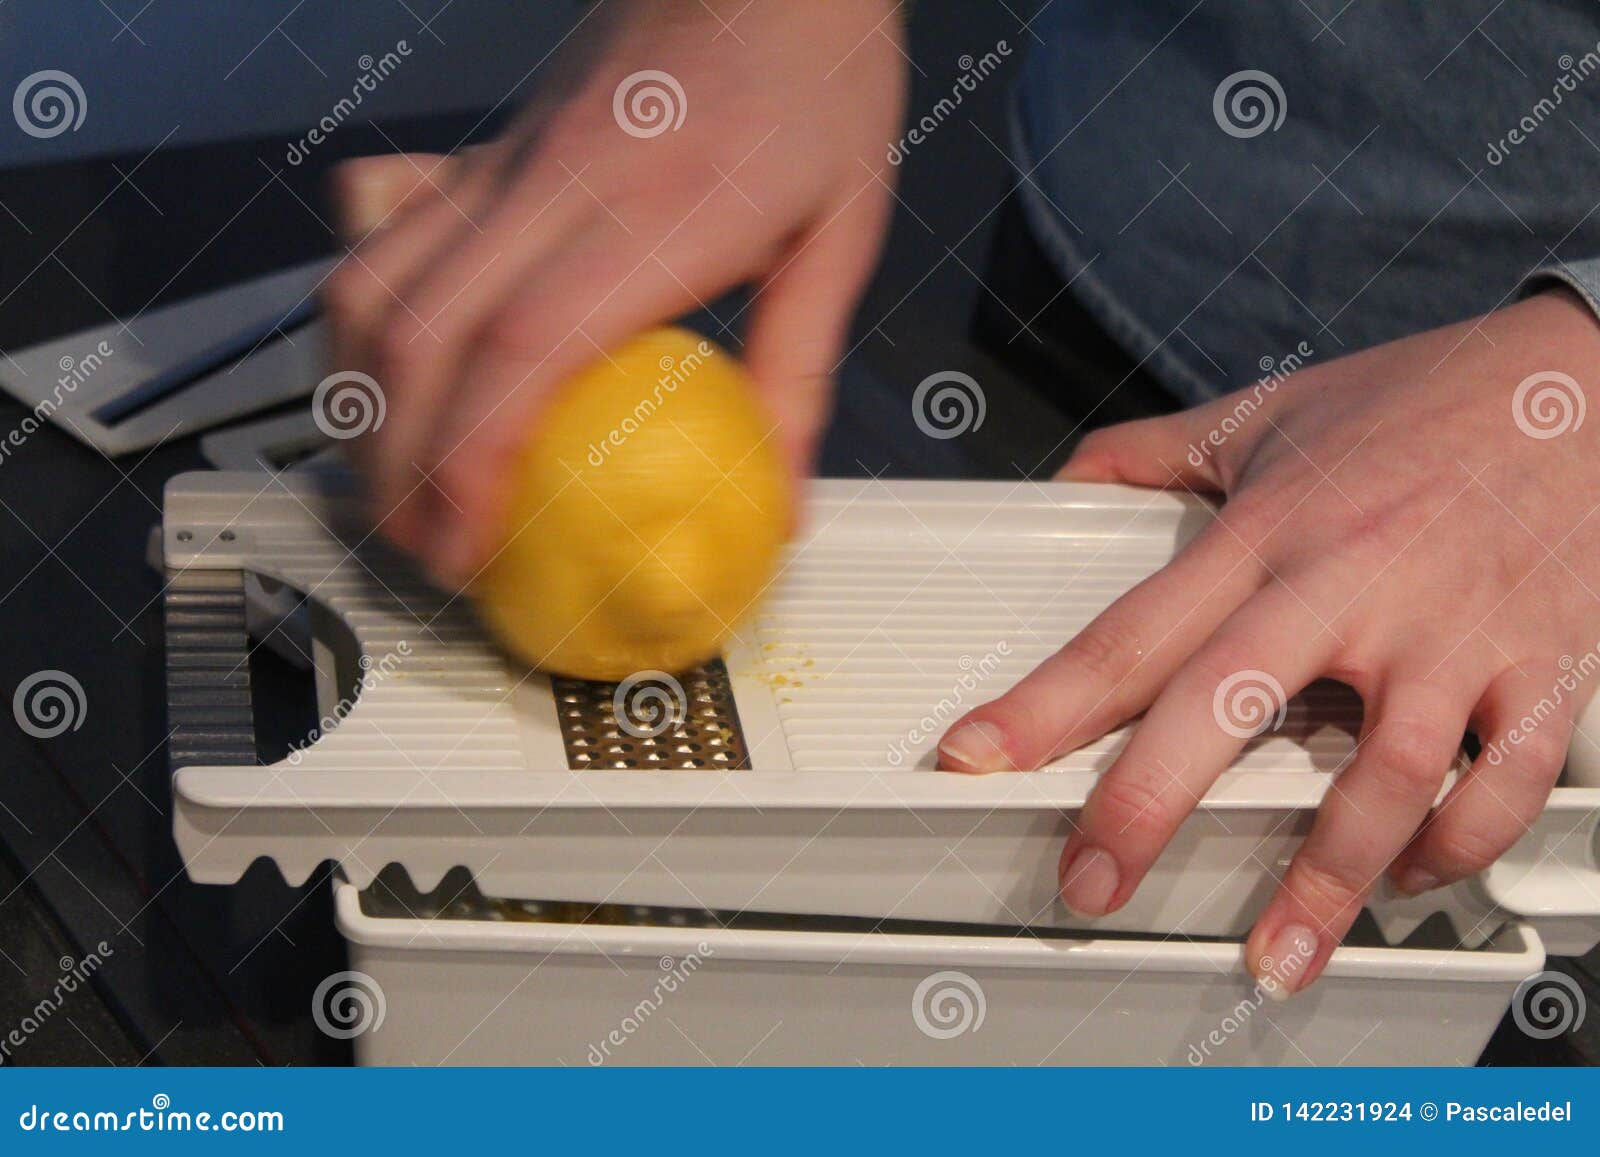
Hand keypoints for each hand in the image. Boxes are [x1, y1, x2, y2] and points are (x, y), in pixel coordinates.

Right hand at [324, 0, 903, 585]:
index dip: (472, 463)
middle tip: (426, 550)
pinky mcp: (481, 152)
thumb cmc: (812, 81)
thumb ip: (799, 376)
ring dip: (357, 401)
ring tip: (390, 487)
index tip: (470, 547)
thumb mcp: (839, 235)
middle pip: (418, 335)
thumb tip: (778, 506)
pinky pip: (376, 230)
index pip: (522, 349)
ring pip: (367, 281)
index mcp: (652, 214)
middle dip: (398, 466)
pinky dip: (353, 313)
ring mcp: (501, 164)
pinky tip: (377, 371)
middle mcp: (550, 185)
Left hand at [938, 288, 1599, 994]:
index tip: (977, 757)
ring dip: (1323, 880)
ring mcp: (1447, 633)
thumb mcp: (1270, 412)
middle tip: (1091, 882)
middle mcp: (1350, 585)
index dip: (1045, 702)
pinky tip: (1407, 877)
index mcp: (1270, 531)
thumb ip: (1157, 452)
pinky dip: (1455, 845)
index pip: (1133, 628)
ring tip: (1270, 953)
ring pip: (1379, 775)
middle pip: (1228, 707)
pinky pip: (1500, 781)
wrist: (1591, 380)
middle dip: (1146, 806)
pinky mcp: (1538, 666)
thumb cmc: (1428, 396)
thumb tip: (1071, 482)